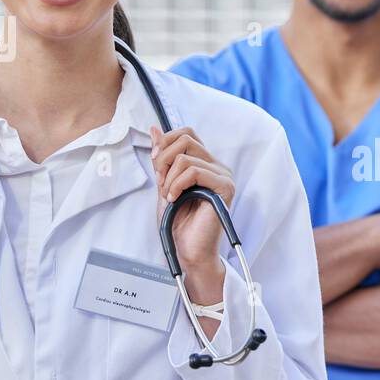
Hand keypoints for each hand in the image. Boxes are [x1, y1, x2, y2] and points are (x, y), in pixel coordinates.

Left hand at [150, 124, 234, 272]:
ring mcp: (224, 176)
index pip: (187, 134)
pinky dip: (177, 184)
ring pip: (186, 157)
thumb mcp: (164, 183)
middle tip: (160, 183)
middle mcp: (218, 166)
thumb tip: (154, 129)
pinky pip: (195, 172)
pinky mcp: (225, 187)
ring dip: (169, 178)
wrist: (188, 249)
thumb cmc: (178, 221)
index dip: (166, 142)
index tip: (155, 163)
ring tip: (169, 197)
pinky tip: (175, 199)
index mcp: (206, 163)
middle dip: (164, 160)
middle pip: (186, 140)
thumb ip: (162, 158)